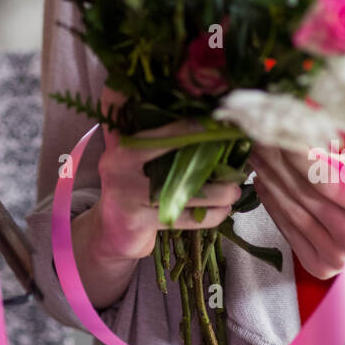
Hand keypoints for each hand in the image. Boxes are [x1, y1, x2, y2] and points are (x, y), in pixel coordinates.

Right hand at [95, 85, 242, 259]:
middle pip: (170, 153)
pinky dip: (210, 215)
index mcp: (121, 144)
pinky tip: (223, 210)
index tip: (217, 121)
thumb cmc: (132, 187)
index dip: (187, 125)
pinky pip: (183, 217)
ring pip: (184, 190)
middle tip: (235, 154)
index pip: (156, 127)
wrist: (110, 231)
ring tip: (234, 189)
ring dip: (218, 191)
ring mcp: (126, 194)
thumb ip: (154, 136)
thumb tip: (199, 113)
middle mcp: (117, 164)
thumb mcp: (134, 158)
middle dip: (207, 153)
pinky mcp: (138, 221)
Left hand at [246, 142, 344, 279]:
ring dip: (269, 182)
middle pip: (303, 194)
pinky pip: (288, 230)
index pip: (324, 180)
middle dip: (276, 164)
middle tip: (259, 140)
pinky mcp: (318, 265)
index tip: (277, 135)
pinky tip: (262, 184)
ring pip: (291, 211)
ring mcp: (333, 255)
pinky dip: (271, 205)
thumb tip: (313, 149)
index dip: (296, 158)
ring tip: (256, 158)